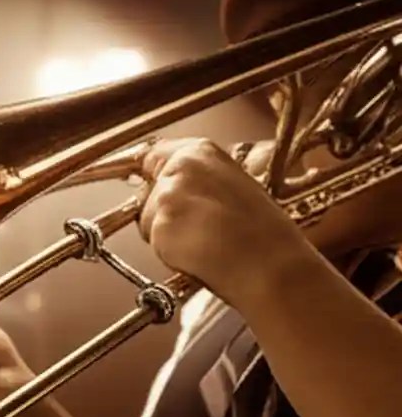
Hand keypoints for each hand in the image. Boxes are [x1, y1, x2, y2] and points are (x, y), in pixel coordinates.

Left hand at [139, 138, 314, 307]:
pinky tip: (197, 254)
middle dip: (161, 213)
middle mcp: (180, 167)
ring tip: (203, 243)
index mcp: (200, 152)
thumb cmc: (262, 232)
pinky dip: (169, 253)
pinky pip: (153, 243)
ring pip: (147, 220)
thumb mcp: (232, 186)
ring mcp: (167, 196)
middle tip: (196, 230)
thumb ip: (198, 181)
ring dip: (166, 236)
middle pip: (146, 192)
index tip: (147, 187)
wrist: (269, 263)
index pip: (152, 157)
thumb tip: (174, 188)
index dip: (151, 178)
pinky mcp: (159, 226)